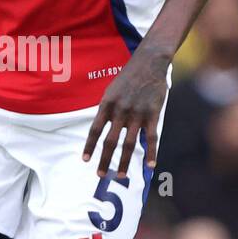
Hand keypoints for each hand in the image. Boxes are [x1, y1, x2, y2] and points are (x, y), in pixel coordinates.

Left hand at [82, 49, 167, 178]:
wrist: (149, 62)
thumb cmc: (129, 77)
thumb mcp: (111, 90)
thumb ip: (107, 110)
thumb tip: (101, 127)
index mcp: (107, 104)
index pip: (95, 130)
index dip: (89, 146)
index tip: (85, 160)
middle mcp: (120, 111)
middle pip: (110, 142)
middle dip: (104, 160)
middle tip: (100, 176)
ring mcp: (137, 114)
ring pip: (129, 144)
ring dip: (123, 162)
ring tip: (120, 176)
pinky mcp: (153, 114)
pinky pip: (151, 138)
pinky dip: (151, 153)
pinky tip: (150, 166)